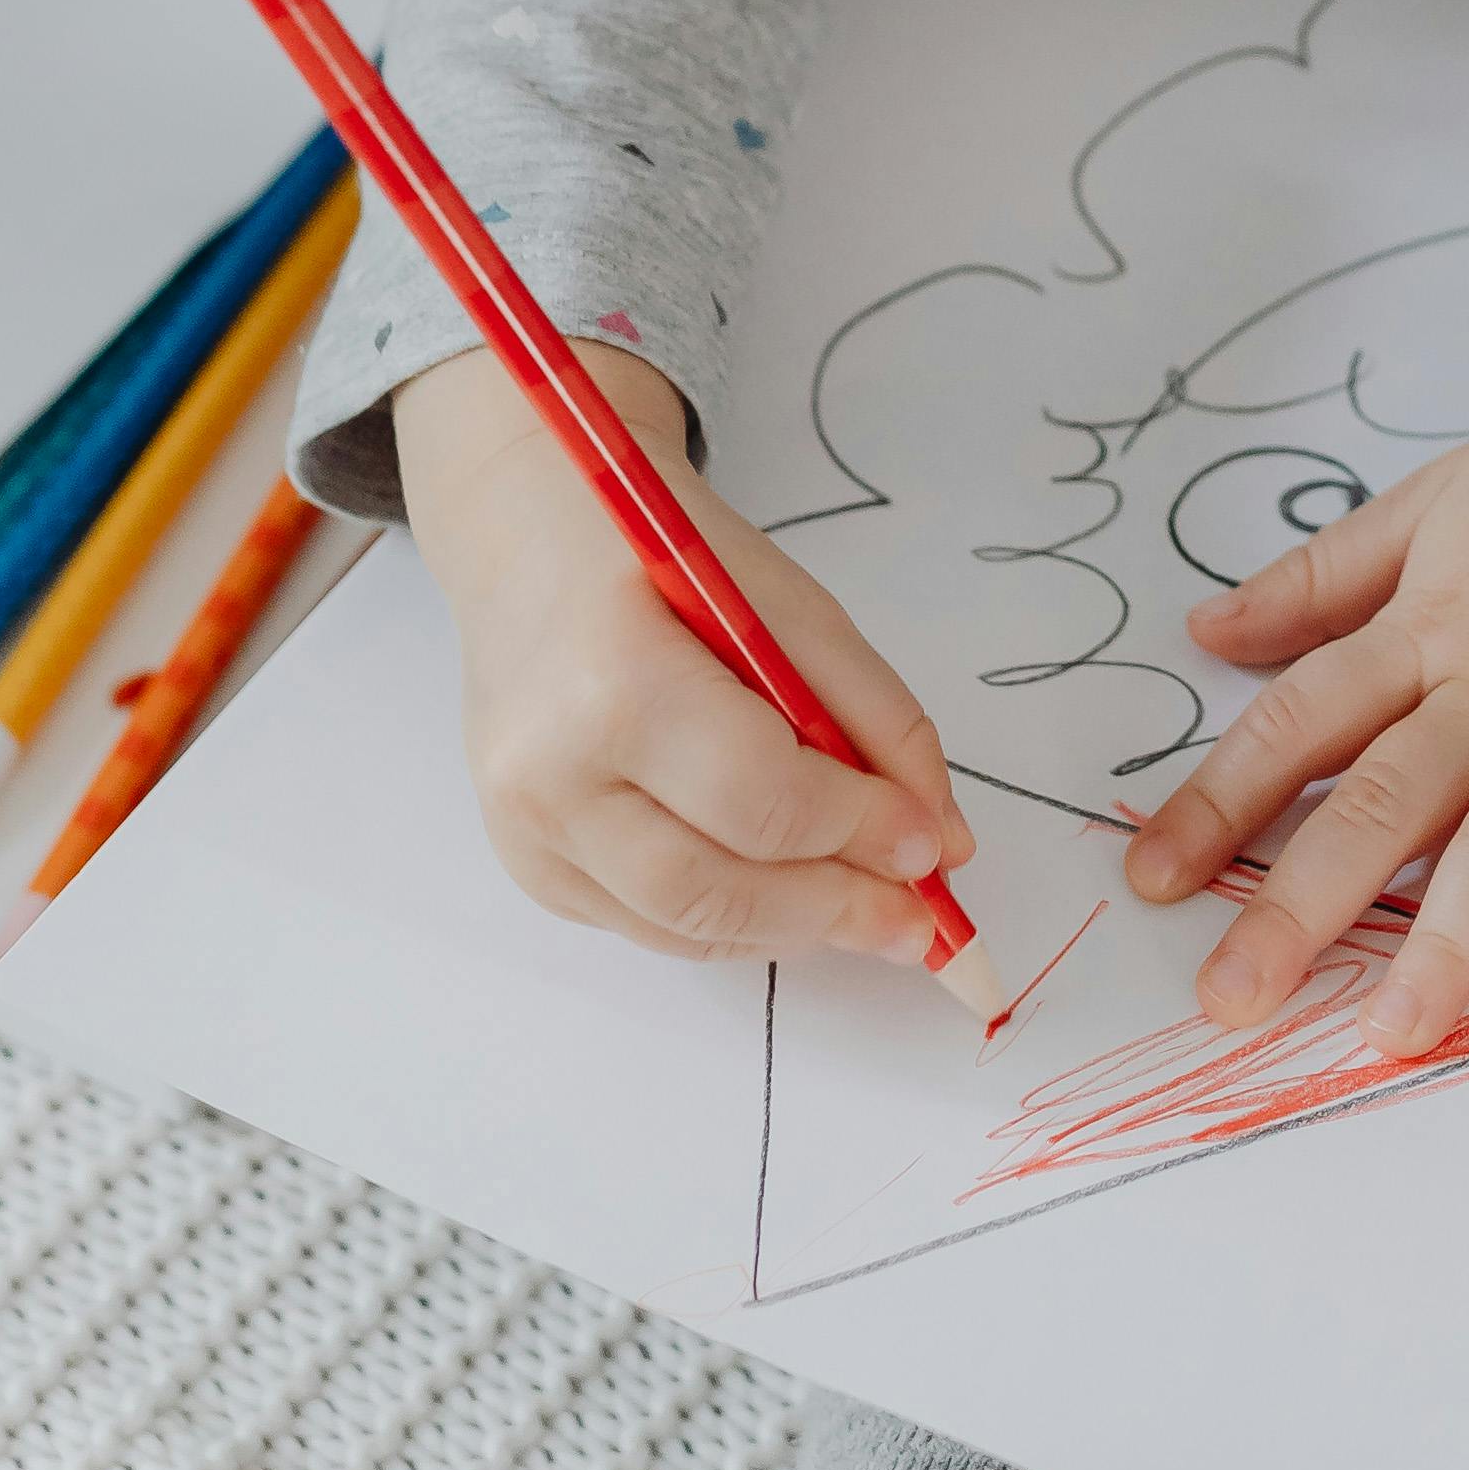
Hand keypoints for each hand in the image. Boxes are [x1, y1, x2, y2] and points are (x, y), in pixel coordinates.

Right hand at [396, 340, 971, 964]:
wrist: (528, 539)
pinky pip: (647, 925)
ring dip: (791, 931)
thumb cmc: (662, 557)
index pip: (761, 800)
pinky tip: (786, 894)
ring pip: (682, 928)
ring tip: (868, 912)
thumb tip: (943, 842)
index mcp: (615, 685)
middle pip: (714, 891)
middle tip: (917, 921)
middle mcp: (549, 775)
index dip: (860, 832)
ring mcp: (525, 832)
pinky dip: (731, 922)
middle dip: (833, 911)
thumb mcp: (787, 606)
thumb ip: (875, 720)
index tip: (932, 848)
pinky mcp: (530, 865)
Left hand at [1132, 308, 1468, 1052]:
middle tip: (1235, 999)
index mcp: (1435, 619)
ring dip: (1453, 936)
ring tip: (1395, 1034)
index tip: (1154, 880)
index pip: (1304, 718)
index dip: (1222, 800)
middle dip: (1302, 901)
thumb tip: (1207, 632)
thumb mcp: (1441, 496)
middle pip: (1392, 796)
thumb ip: (1325, 576)